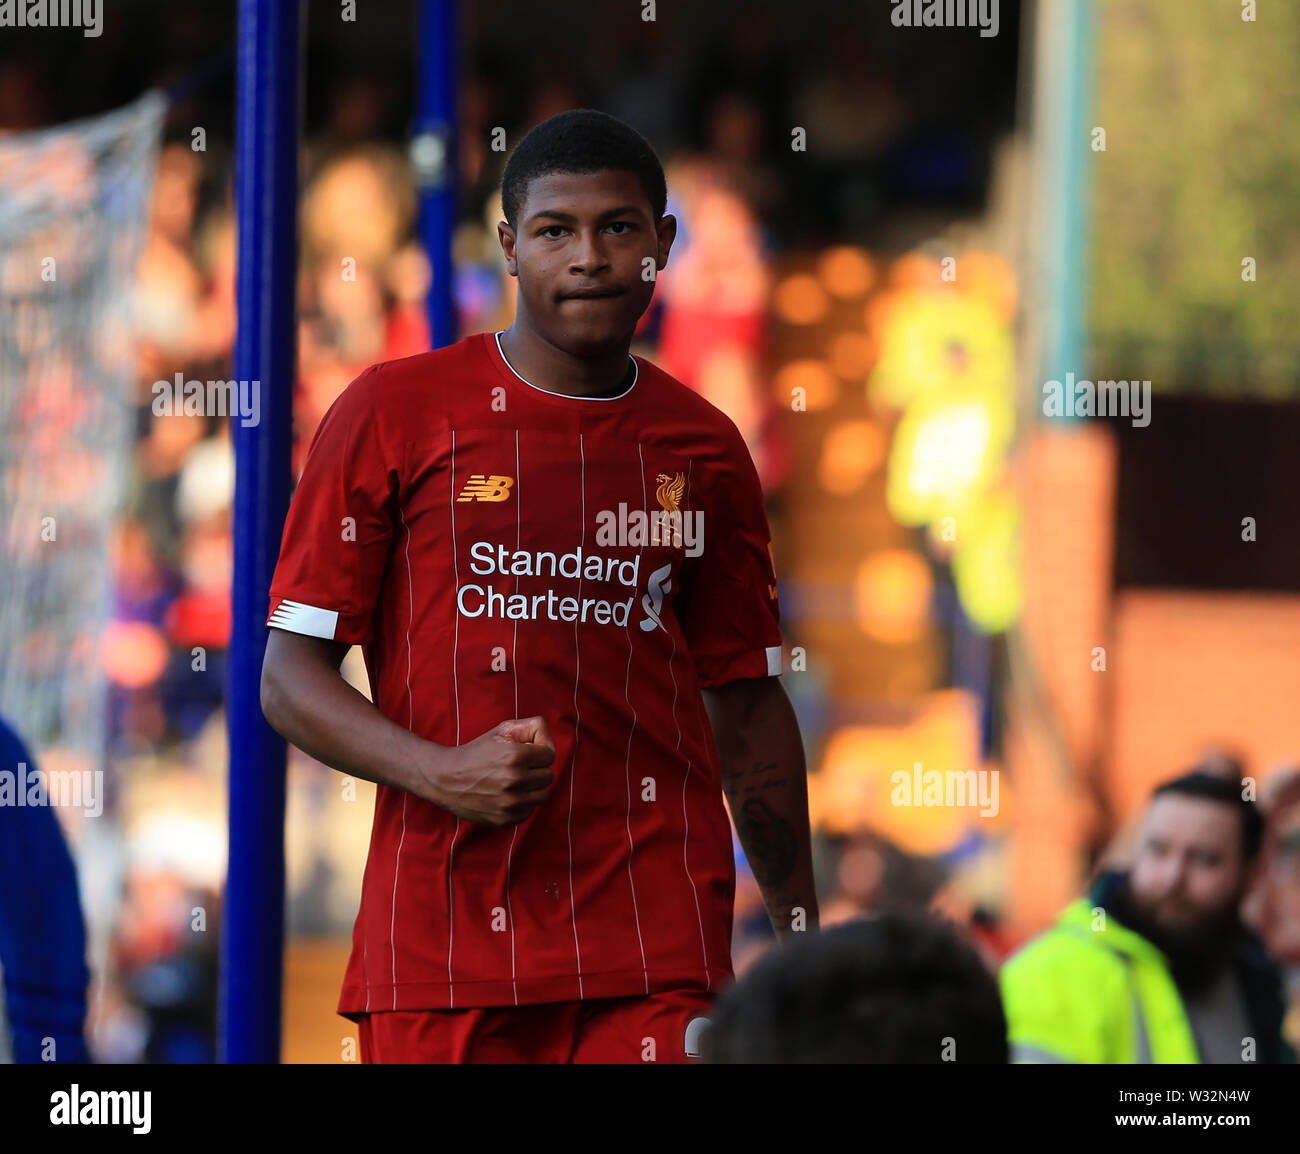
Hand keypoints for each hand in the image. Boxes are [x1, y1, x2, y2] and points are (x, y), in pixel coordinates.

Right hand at [423, 716, 556, 825]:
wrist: (446, 779)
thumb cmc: (477, 752)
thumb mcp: (502, 730)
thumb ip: (532, 727)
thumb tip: (549, 740)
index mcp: (515, 755)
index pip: (549, 755)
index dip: (538, 752)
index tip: (525, 753)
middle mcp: (514, 780)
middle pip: (548, 776)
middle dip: (536, 769)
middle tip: (518, 767)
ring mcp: (510, 803)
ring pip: (543, 795)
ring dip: (533, 788)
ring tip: (514, 782)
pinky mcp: (506, 819)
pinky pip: (530, 811)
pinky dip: (523, 803)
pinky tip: (507, 795)